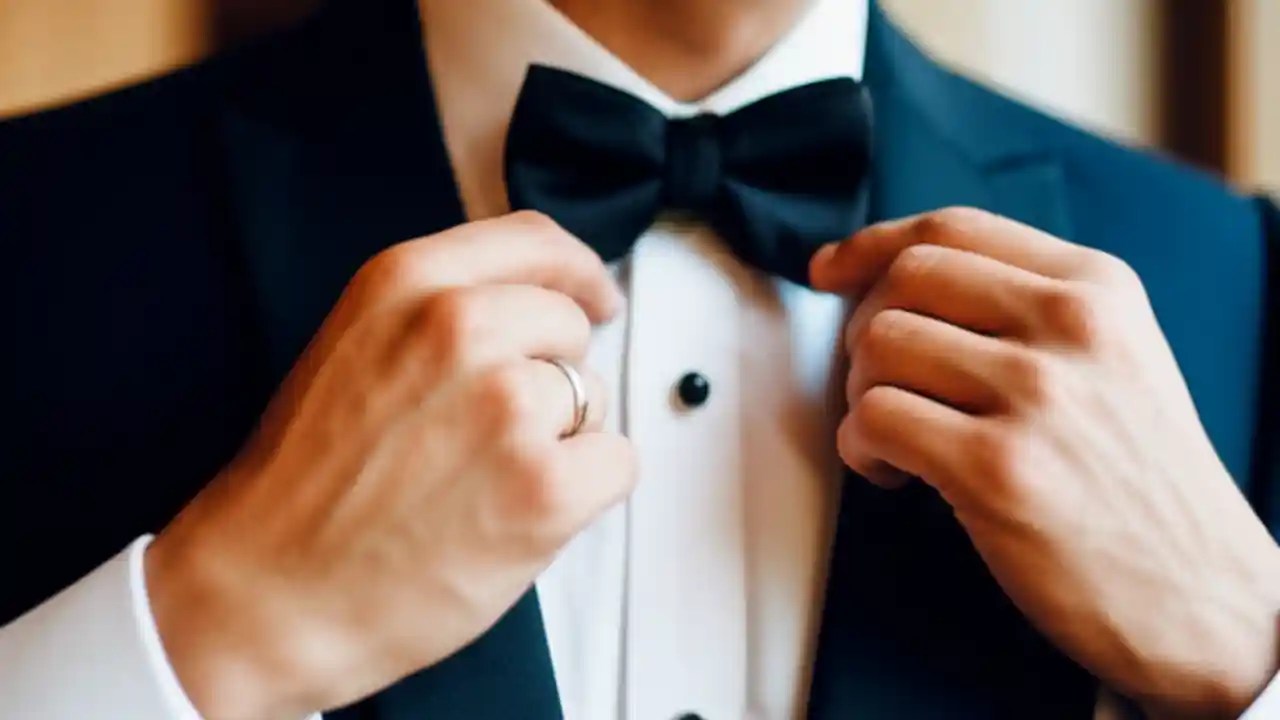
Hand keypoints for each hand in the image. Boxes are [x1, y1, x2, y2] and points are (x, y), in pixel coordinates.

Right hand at [145, 211, 634, 718]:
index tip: (594, 302)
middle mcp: (461, 326)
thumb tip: (543, 306)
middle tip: (494, 434)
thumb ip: (440, 310)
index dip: (576, 273)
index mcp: (407, 281)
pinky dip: (584, 492)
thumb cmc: (307, 485)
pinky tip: (516, 516)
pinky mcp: (544, 486)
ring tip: (483, 482)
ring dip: (561, 439)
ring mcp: (508, 405)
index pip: (535, 240)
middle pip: (571, 324)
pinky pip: (617, 462)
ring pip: (594, 396)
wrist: (270, 596)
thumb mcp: (354, 347)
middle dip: (553, 375)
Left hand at [811, 207, 1279, 718]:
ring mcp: (1037, 394)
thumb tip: (894, 279)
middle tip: (883, 386)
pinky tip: (898, 477)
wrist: (1201, 596)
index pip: (952, 229)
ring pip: (879, 347)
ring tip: (899, 440)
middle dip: (864, 332)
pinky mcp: (998, 468)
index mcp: (1098, 287)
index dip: (871, 246)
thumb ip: (1024, 308)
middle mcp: (1071, 325)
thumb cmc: (1137, 483)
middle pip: (904, 280)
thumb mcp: (1113, 359)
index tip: (831, 272)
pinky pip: (874, 420)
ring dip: (863, 397)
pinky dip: (862, 450)